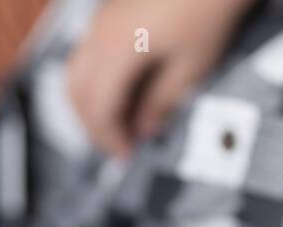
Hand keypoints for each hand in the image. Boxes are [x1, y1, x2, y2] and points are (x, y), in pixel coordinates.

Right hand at [66, 0, 255, 156]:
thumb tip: (146, 128)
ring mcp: (99, 21)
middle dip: (94, 125)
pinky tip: (124, 95)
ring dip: (91, 104)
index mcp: (116, 49)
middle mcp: (98, 33)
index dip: (109, 138)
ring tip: (121, 125)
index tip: (126, 156)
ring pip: (75, 72)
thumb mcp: (193, 68)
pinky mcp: (108, 15)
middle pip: (76, 91)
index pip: (97, 108)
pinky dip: (97, 81)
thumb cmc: (207, 10)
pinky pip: (88, 55)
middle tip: (120, 147)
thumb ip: (163, 103)